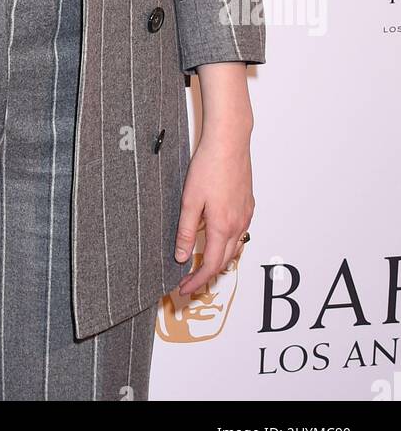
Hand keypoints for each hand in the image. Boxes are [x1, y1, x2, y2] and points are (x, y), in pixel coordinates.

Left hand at [173, 123, 253, 297]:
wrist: (229, 142)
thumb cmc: (209, 166)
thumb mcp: (190, 201)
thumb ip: (186, 231)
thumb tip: (182, 256)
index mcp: (222, 226)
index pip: (211, 266)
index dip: (198, 281)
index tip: (184, 288)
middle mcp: (238, 224)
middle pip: (225, 261)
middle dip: (207, 275)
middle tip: (190, 281)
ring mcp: (246, 215)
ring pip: (234, 248)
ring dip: (219, 260)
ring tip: (202, 263)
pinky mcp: (248, 205)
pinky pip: (239, 233)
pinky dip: (228, 243)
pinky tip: (217, 237)